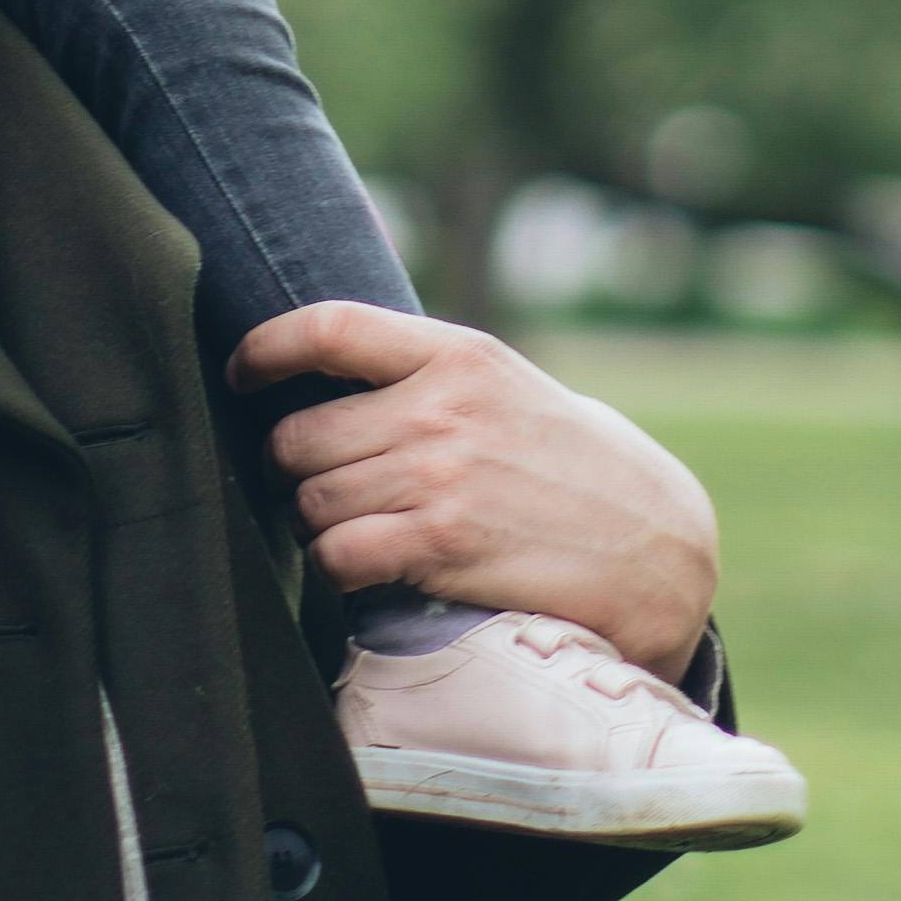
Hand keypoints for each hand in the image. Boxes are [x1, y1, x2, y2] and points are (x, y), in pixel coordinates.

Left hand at [227, 305, 720, 676]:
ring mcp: (440, 475)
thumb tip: (331, 383)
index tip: (241, 373)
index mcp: (461, 356)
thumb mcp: (514, 394)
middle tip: (326, 492)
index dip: (265, 350)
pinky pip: (336, 556)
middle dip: (296, 471)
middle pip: (298, 435)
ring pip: (310, 502)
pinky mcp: (441, 543)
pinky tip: (371, 572)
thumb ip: (432, 380)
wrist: (659, 551)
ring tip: (363, 534)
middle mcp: (443, 408)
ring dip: (320, 528)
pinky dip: (338, 571)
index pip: (330, 328)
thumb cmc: (579, 473)